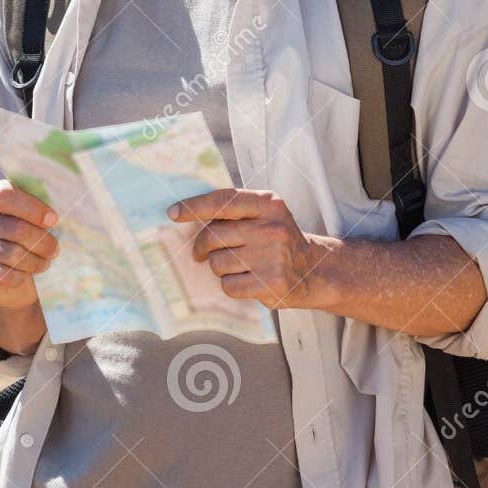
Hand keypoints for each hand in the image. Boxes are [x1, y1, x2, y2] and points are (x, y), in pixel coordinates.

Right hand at [0, 179, 60, 311]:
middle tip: (53, 250)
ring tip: (43, 263)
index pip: (4, 195)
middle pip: (18, 229)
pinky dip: (20, 277)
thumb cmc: (16, 238)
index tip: (53, 220)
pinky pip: (4, 274)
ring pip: (14, 254)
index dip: (33, 208)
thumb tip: (49, 220)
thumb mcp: (24, 218)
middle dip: (44, 243)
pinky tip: (24, 274)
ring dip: (36, 262)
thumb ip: (35, 215)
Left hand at [168, 189, 331, 308]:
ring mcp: (272, 257)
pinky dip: (232, 285)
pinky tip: (249, 280)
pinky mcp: (271, 283)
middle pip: (213, 236)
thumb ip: (234, 211)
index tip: (173, 214)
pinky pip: (228, 286)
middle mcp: (272, 228)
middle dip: (202, 247)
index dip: (194, 207)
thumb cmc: (278, 239)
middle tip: (202, 253)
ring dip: (221, 267)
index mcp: (269, 204)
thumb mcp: (265, 214)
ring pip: (217, 263)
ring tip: (240, 265)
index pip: (223, 201)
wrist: (315, 270)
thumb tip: (183, 214)